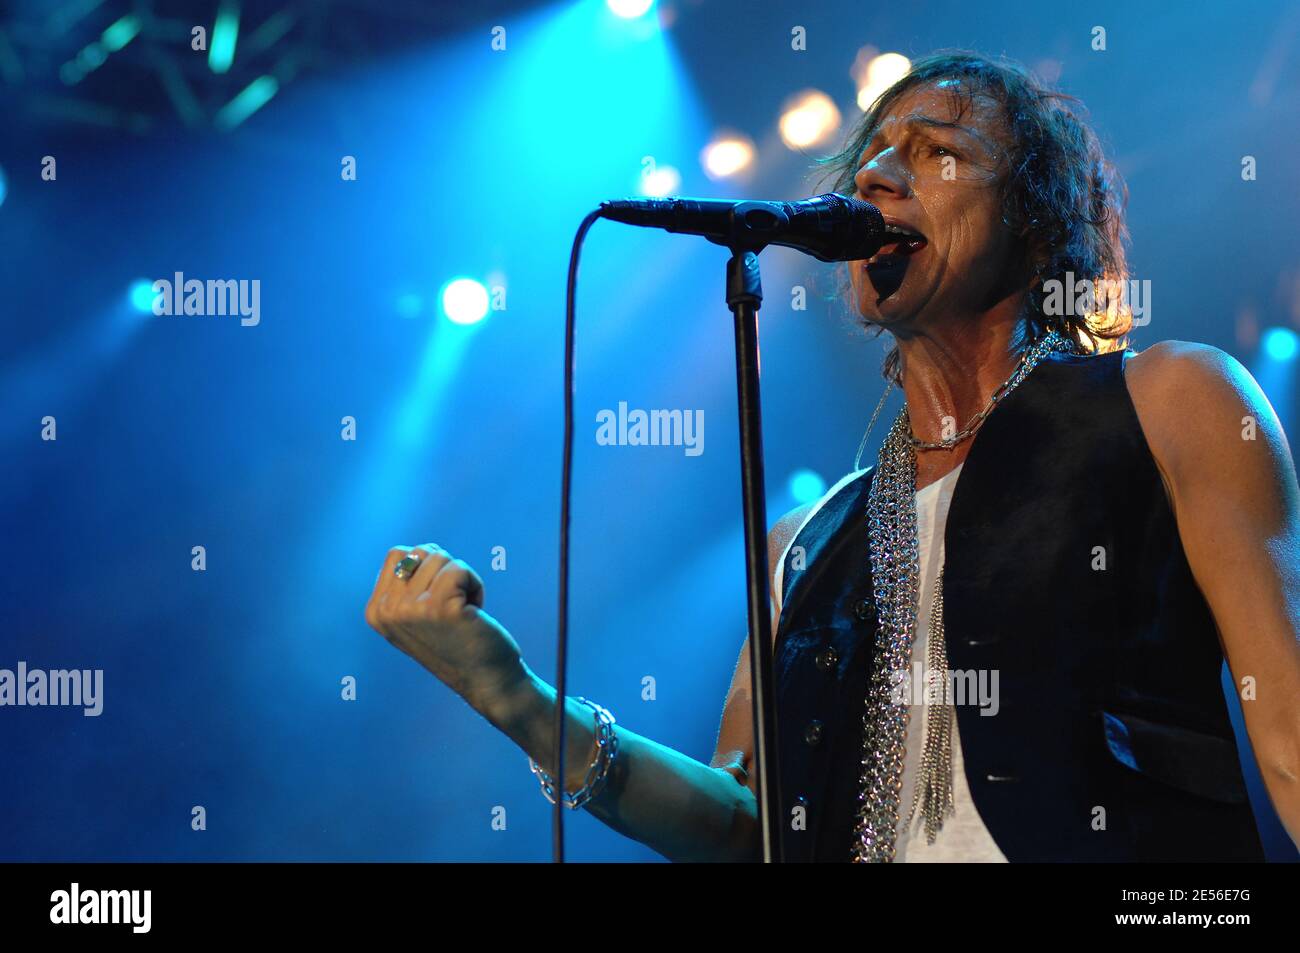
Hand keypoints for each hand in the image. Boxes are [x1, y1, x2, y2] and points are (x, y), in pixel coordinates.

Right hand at [365, 544, 527, 713]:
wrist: (485, 680)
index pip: (398, 553)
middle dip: (445, 571)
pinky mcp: (439, 607)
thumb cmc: (457, 641)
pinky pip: (460, 569)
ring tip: (463, 612)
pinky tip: (473, 613)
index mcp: (376, 610)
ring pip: (442, 558)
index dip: (428, 569)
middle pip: (421, 551)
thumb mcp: (417, 616)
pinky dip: (475, 585)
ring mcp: (410, 610)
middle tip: (453, 607)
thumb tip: (415, 550)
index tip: (436, 604)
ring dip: (463, 580)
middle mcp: (387, 610)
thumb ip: (406, 585)